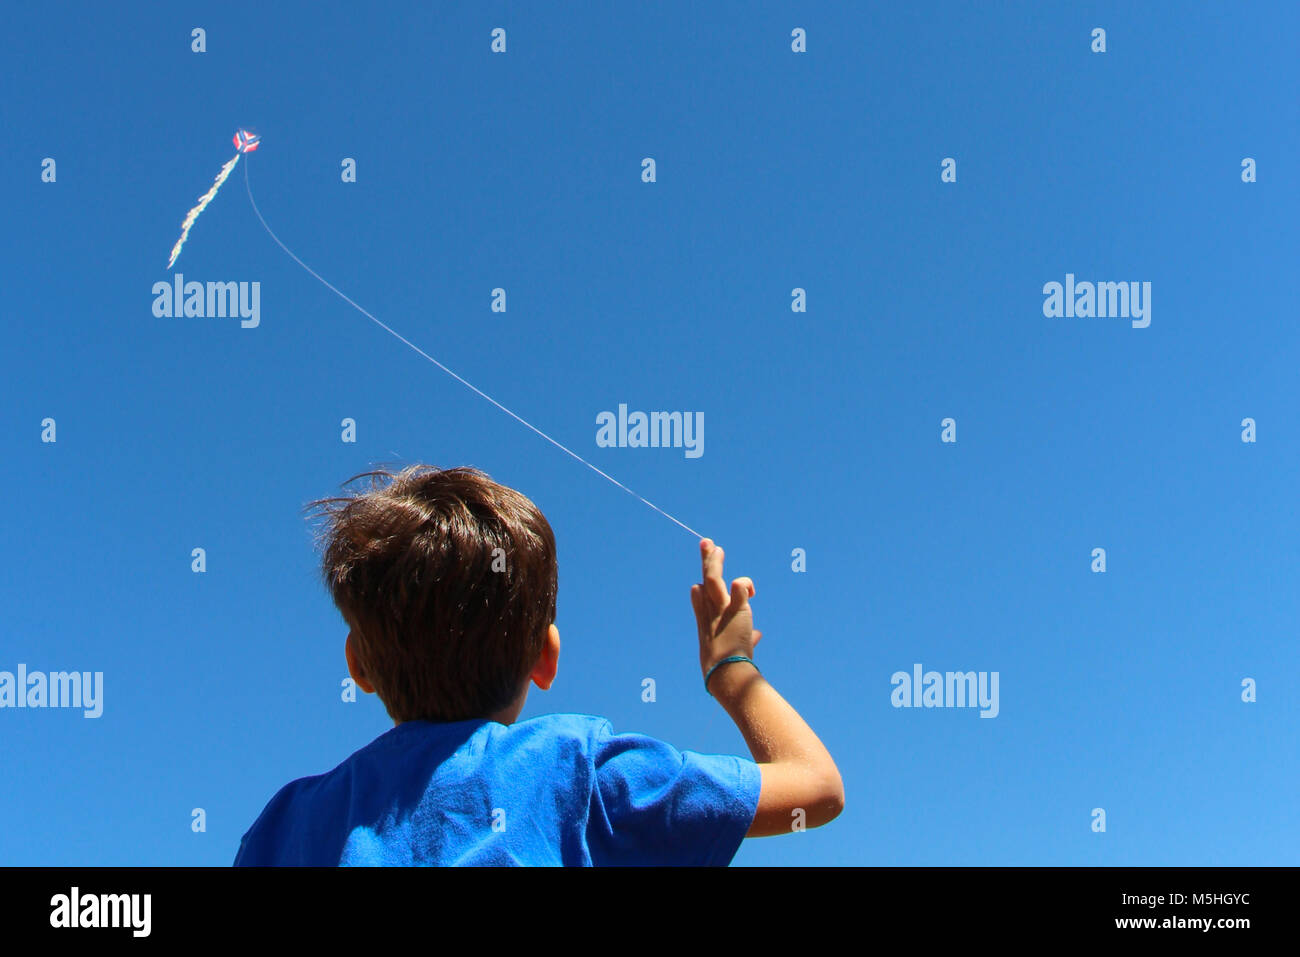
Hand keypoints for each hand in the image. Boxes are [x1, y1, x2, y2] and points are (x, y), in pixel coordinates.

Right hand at [690, 538, 761, 689]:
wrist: (726, 675)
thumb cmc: (729, 668)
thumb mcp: (740, 648)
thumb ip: (750, 638)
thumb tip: (758, 635)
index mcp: (707, 623)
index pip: (699, 598)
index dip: (700, 589)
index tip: (699, 582)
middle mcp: (710, 614)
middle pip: (705, 582)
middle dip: (706, 562)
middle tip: (707, 543)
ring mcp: (721, 611)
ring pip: (713, 580)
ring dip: (714, 563)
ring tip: (717, 548)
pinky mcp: (736, 611)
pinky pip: (738, 590)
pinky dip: (743, 586)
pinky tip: (749, 589)